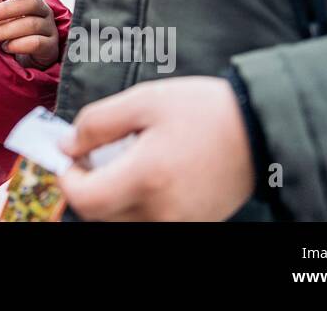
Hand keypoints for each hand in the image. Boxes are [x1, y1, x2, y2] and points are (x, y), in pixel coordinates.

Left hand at [0, 0, 59, 69]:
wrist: (20, 63)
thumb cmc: (9, 33)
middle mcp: (42, 11)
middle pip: (32, 2)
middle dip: (7, 9)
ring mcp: (49, 29)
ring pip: (32, 24)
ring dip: (7, 30)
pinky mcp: (50, 48)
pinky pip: (37, 43)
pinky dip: (19, 44)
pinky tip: (6, 47)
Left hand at [56, 77, 255, 220]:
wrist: (259, 130)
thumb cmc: (204, 110)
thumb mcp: (143, 101)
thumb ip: (97, 123)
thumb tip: (66, 146)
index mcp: (147, 178)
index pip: (85, 199)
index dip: (67, 179)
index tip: (69, 157)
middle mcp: (162, 211)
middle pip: (100, 215)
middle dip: (88, 186)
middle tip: (94, 155)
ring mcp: (179, 223)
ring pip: (122, 220)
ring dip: (111, 196)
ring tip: (126, 161)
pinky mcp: (193, 224)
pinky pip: (149, 221)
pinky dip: (137, 202)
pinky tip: (149, 173)